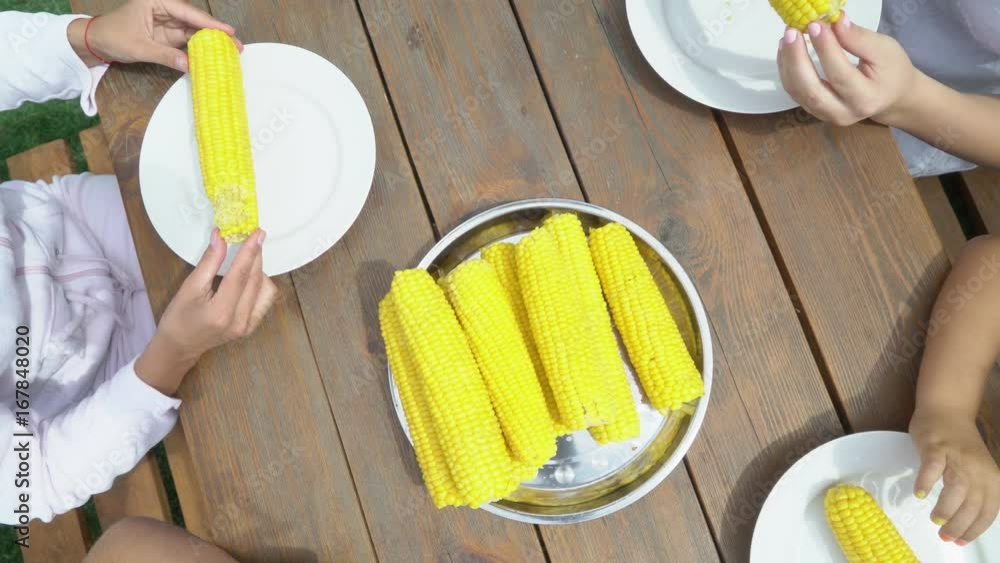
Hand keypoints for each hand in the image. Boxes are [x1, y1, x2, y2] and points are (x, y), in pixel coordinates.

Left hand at [67, 0, 240, 71]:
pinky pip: (187, 41)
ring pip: (194, 31)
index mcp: (156, 1)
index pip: (187, 12)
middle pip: (195, 20)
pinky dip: (199, 48)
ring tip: (231, 52)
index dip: (209, 23)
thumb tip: (189, 66)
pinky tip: (213, 55)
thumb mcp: (139, 47)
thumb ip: (164, 55)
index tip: (229, 32)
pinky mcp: (167, 34)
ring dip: (211, 42)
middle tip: (237, 45)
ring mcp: (167, 22)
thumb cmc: (113, 36)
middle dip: (216, 33)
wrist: (96, 41)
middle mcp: (165, 8)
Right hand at [135, 228, 277, 393]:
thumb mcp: (189, 287)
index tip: (257, 233)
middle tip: (254, 237)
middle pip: (255, 281)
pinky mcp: (251, 327)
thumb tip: (221, 236)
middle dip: (256, 256)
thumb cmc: (179, 317)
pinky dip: (260, 285)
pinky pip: (264, 301)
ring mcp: (248, 326)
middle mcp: (239, 321)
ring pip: (266, 290)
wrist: (180, 347)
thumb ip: (209, 262)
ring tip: (247, 258)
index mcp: (221, 312)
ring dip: (259, 271)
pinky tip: (249, 276)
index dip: (249, 251)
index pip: (240, 276)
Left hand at [777, 13, 918, 126]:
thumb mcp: (884, 50)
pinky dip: (787, 69)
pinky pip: (794, 91)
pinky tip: (786, 48)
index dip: (825, 49)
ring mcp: (825, 114)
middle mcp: (843, 112)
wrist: (890, 96)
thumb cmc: (891, 70)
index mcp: (866, 99)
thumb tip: (835, 21)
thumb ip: (858, 38)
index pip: (840, 74)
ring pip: (798, 92)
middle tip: (792, 31)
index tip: (815, 25)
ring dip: (788, 62)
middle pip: (811, 90)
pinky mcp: (814, 110)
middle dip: (797, 59)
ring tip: (788, 35)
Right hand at [910, 408, 999, 544]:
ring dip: (946, 508)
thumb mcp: (976, 470)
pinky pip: (932, 468)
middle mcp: (978, 468)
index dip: (974, 529)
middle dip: (959, 525)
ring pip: (956, 489)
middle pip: (972, 504)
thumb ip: (972, 493)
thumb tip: (959, 522)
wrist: (947, 410)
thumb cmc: (958, 444)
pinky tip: (920, 494)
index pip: (988, 511)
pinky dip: (926, 482)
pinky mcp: (936, 447)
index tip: (960, 541)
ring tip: (936, 519)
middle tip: (944, 535)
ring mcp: (956, 456)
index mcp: (991, 477)